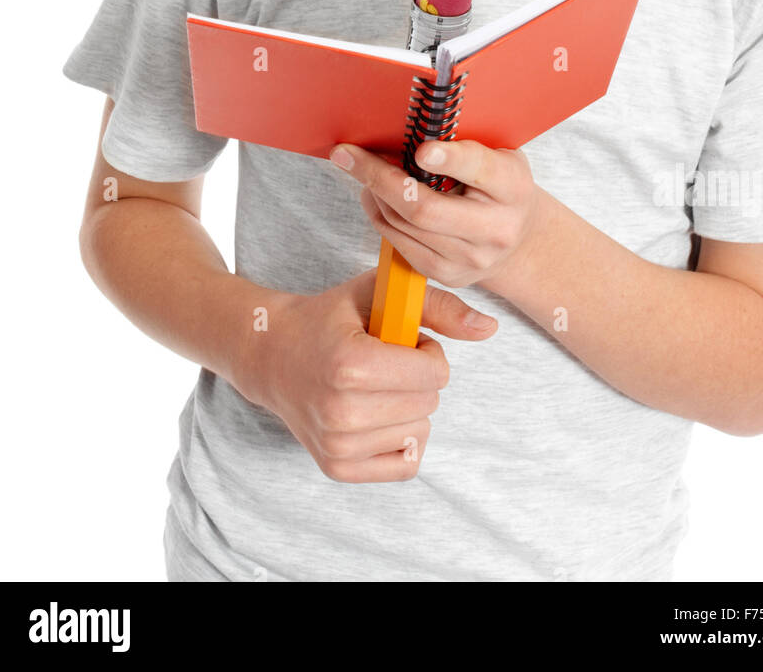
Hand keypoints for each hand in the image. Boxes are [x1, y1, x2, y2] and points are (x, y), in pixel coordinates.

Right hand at [230, 269, 496, 482]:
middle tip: (383, 362)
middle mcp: (341, 411)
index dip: (426, 350)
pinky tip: (375, 414)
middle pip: (429, 401)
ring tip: (374, 386)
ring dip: (408, 407)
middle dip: (417, 378)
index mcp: (350, 364)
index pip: (436, 372)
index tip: (399, 340)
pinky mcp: (338, 468)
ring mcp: (338, 445)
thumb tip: (489, 328)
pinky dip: (401, 438)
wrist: (272, 354)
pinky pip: (407, 462)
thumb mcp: (380, 294)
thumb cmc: (331, 317)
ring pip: (420, 430)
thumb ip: (437, 306)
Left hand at [329, 138, 545, 289]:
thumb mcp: (496, 155)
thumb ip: (462, 143)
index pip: (479, 170)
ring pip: (403, 224)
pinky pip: (398, 243)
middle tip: (348, 154)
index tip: (421, 149)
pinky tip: (375, 194)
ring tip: (363, 168)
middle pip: (425, 208)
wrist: (517, 241)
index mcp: (513, 187)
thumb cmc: (498, 184)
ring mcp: (470, 258)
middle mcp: (495, 229)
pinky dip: (379, 214)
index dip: (449, 159)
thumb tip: (407, 125)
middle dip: (380, 178)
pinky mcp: (447, 274)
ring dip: (374, 192)